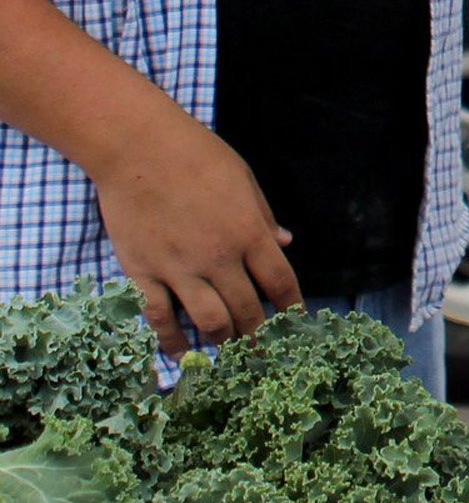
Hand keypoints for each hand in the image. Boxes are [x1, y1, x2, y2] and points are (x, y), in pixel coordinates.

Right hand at [88, 98, 300, 351]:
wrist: (139, 150)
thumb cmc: (197, 157)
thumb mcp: (244, 181)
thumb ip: (264, 218)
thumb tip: (285, 242)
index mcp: (249, 232)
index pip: (281, 282)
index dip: (291, 308)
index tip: (295, 323)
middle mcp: (219, 256)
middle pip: (248, 310)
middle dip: (258, 333)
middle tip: (261, 345)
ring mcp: (180, 268)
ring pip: (210, 322)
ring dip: (223, 340)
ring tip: (227, 346)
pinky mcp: (144, 273)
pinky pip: (161, 318)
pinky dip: (173, 340)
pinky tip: (182, 353)